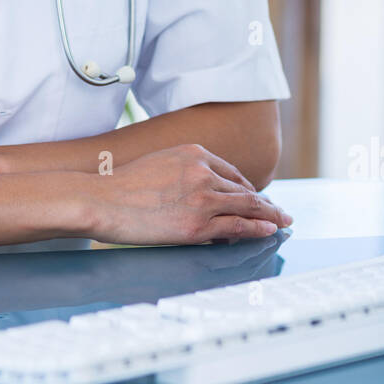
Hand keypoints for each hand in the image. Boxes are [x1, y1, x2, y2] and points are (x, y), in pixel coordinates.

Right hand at [91, 142, 292, 246]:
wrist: (102, 200)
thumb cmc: (123, 186)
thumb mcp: (160, 162)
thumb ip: (186, 171)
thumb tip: (204, 189)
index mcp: (194, 153)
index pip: (231, 172)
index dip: (247, 188)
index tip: (257, 197)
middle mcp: (203, 173)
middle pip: (244, 189)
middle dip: (265, 202)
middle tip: (281, 211)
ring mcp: (202, 199)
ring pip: (247, 207)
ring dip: (269, 216)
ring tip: (281, 222)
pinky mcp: (197, 226)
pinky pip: (237, 226)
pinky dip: (257, 228)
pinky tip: (268, 230)